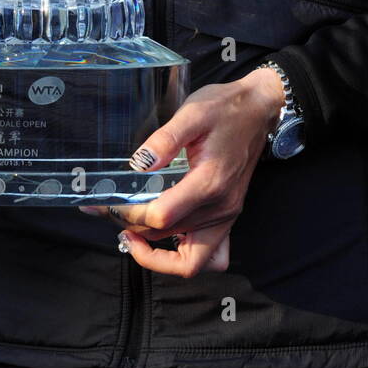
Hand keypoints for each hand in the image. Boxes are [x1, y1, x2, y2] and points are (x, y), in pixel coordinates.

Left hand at [78, 65, 284, 276]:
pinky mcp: (228, 216)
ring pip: (189, 259)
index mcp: (209, 182)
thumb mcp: (192, 113)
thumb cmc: (226, 108)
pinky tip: (165, 242)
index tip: (109, 200)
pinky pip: (209, 257)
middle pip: (167, 236)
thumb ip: (164, 139)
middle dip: (132, 228)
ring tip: (131, 235)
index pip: (161, 216)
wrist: (259, 109)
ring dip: (156, 253)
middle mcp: (220, 207)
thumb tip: (139, 164)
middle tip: (108, 211)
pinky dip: (184, 258)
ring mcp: (227, 216)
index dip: (130, 213)